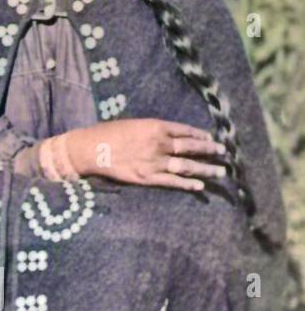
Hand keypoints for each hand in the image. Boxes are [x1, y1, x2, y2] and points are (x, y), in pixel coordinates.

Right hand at [62, 118, 226, 191]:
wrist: (88, 149)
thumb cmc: (106, 133)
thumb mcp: (132, 124)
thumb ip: (152, 130)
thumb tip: (168, 137)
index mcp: (155, 126)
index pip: (185, 131)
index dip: (201, 135)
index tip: (212, 139)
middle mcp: (159, 144)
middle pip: (191, 148)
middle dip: (210, 151)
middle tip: (224, 153)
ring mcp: (154, 162)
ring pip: (187, 166)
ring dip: (206, 169)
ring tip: (220, 172)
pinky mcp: (147, 177)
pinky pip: (172, 182)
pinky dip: (187, 184)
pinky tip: (199, 186)